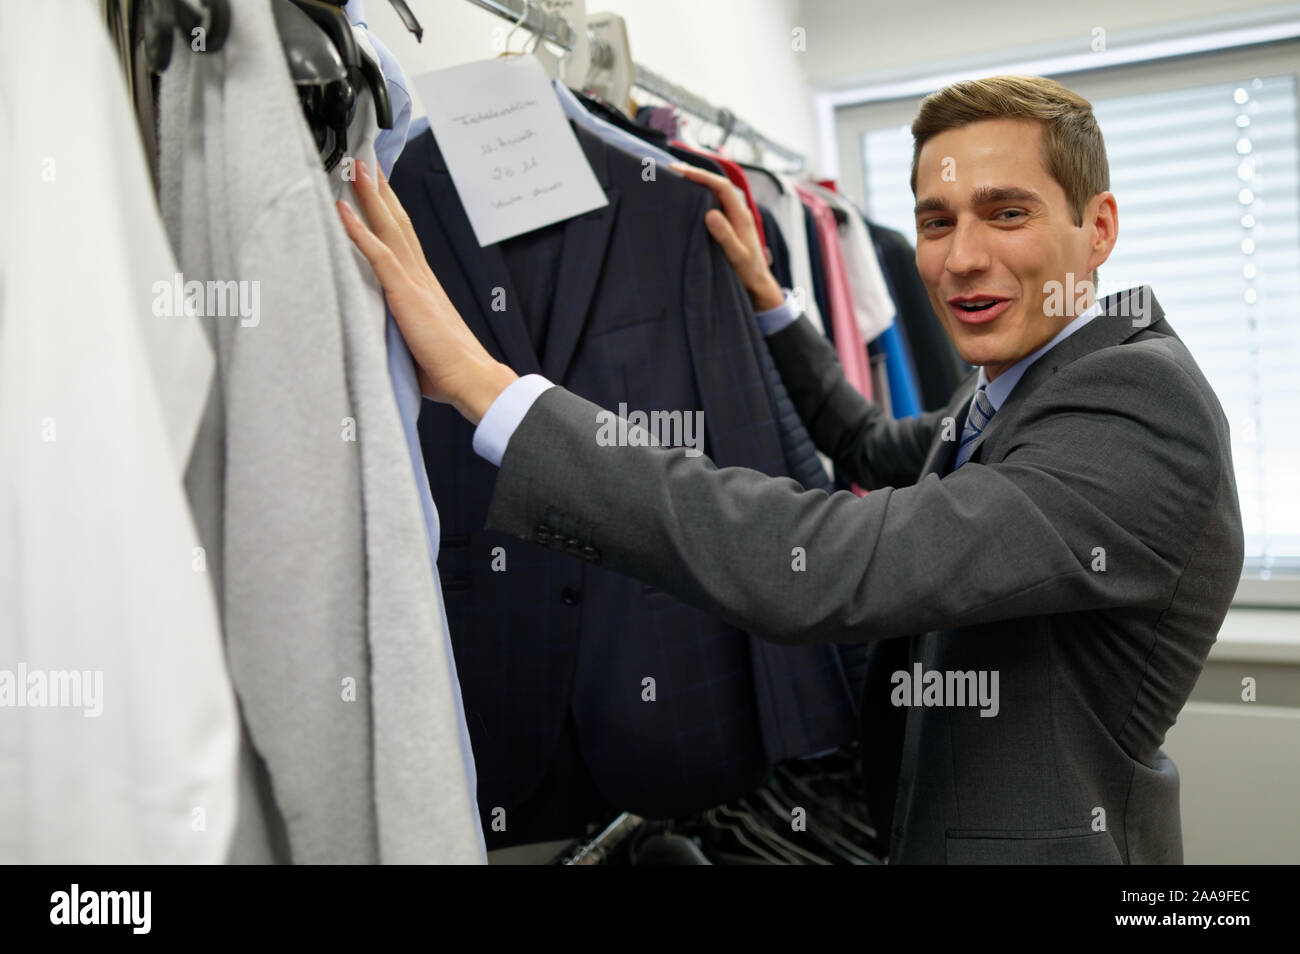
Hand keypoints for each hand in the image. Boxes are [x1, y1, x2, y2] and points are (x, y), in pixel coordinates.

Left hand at [336, 159, 517, 424]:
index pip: (404, 239)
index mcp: (424, 286)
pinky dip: (358, 229)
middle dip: (380, 190)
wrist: (472, 377)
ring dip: (369, 196)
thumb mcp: (420, 342)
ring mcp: (414, 282)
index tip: (380, 187)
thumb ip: (403, 328)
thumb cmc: (448, 369)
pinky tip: (342, 208)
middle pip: (396, 222)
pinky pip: (377, 253)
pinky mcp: (406, 293)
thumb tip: (386, 334)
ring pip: (388, 227)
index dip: (391, 210)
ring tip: (355, 167)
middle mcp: (420, 276)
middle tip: (365, 161)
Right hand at [668, 161, 784, 311]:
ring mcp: (733, 218)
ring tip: (675, 179)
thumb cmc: (749, 273)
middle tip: (672, 168)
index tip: (680, 171)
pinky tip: (686, 200)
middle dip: (696, 174)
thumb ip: (725, 236)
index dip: (701, 176)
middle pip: (717, 185)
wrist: (758, 285)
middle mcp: (737, 212)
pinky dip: (699, 198)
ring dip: (697, 184)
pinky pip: (712, 205)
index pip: (721, 186)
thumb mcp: (737, 257)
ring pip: (714, 194)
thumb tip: (710, 213)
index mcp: (741, 215)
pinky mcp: (727, 225)